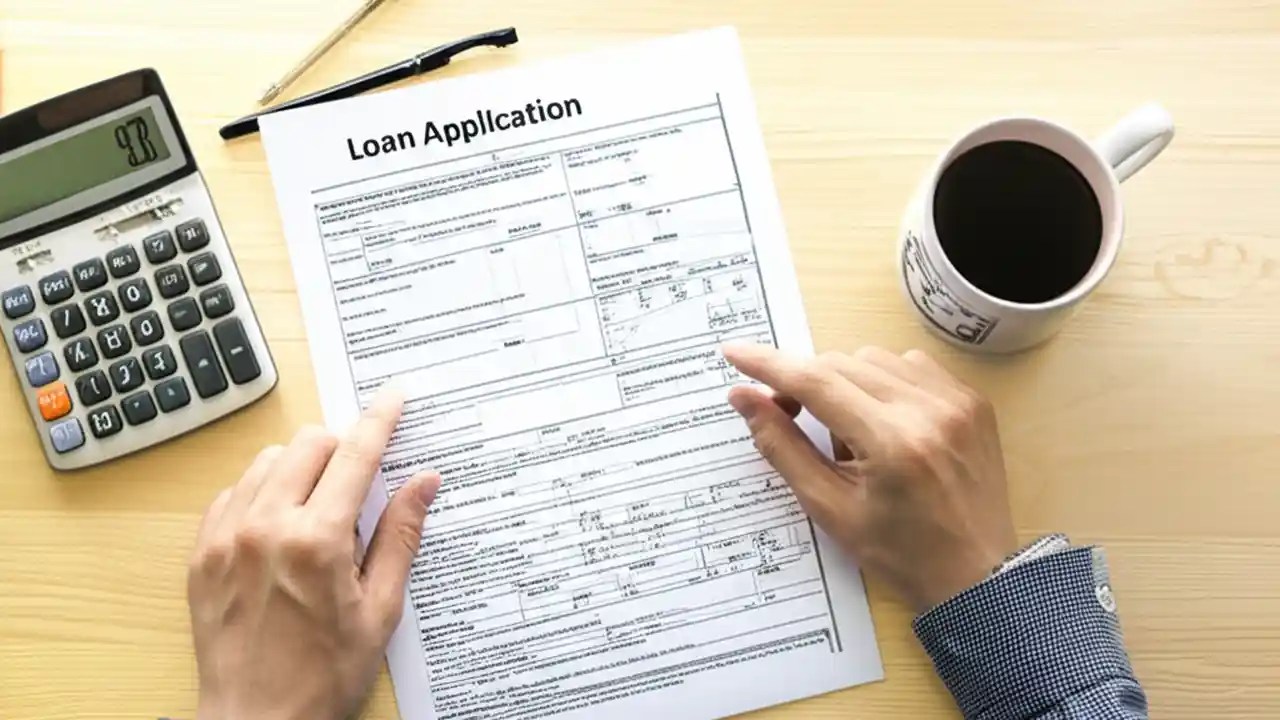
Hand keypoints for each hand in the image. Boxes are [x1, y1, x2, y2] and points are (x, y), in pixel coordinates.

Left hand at [187, 387, 440, 719]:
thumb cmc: (324, 675)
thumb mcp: (380, 609)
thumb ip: (401, 537)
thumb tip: (425, 483)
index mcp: (317, 541)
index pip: (355, 456)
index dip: (380, 419)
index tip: (393, 397)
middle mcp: (266, 528)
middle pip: (308, 444)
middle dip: (341, 446)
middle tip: (360, 476)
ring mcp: (226, 538)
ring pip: (267, 461)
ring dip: (300, 467)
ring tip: (320, 508)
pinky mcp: (200, 554)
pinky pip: (233, 493)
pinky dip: (261, 493)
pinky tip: (280, 525)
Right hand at [723, 344, 1016, 611]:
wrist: (976, 575)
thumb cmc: (898, 552)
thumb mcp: (828, 507)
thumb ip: (782, 447)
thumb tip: (742, 397)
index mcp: (891, 442)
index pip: (816, 382)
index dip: (769, 364)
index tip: (734, 353)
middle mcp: (928, 410)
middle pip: (841, 364)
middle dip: (805, 383)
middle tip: (789, 417)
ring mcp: (956, 400)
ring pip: (874, 359)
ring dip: (845, 382)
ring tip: (850, 434)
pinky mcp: (973, 400)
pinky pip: (912, 366)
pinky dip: (884, 382)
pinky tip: (883, 421)